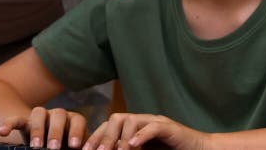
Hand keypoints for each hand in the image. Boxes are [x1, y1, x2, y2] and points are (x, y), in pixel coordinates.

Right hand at [0, 106, 86, 148]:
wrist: (51, 144)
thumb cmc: (66, 148)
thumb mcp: (71, 148)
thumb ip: (73, 149)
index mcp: (73, 120)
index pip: (77, 120)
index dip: (76, 132)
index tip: (74, 146)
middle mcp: (58, 115)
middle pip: (58, 115)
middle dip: (56, 133)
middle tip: (54, 149)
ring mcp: (41, 116)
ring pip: (39, 113)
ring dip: (37, 130)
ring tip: (36, 147)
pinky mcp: (25, 122)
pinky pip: (16, 119)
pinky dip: (9, 124)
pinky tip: (1, 132)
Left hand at [83, 113, 209, 149]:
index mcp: (135, 128)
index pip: (109, 126)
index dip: (95, 138)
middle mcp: (143, 121)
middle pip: (117, 118)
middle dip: (103, 136)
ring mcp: (156, 122)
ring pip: (131, 119)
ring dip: (120, 137)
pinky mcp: (170, 127)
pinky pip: (152, 127)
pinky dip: (141, 136)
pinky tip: (132, 146)